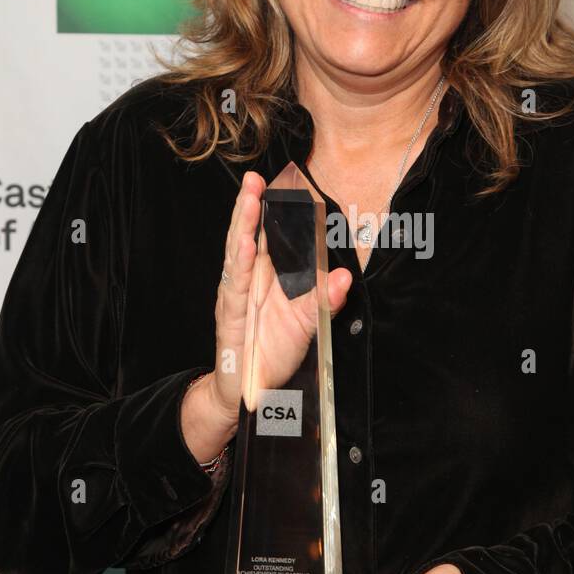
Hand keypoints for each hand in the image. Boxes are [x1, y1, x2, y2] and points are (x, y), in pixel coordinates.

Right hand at [211, 171, 352, 420]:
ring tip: (249, 198)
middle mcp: (246, 284)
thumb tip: (342, 275)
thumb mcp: (307, 324)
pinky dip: (240, 264)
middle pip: (246, 238)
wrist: (251, 394)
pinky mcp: (232, 318)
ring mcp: (236, 299)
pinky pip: (236, 287)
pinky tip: (245, 244)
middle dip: (249, 207)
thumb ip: (323, 299)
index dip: (267, 211)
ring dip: (242, 226)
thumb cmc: (274, 353)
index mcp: (263, 280)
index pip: (264, 238)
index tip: (274, 183)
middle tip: (254, 178)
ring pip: (237, 256)